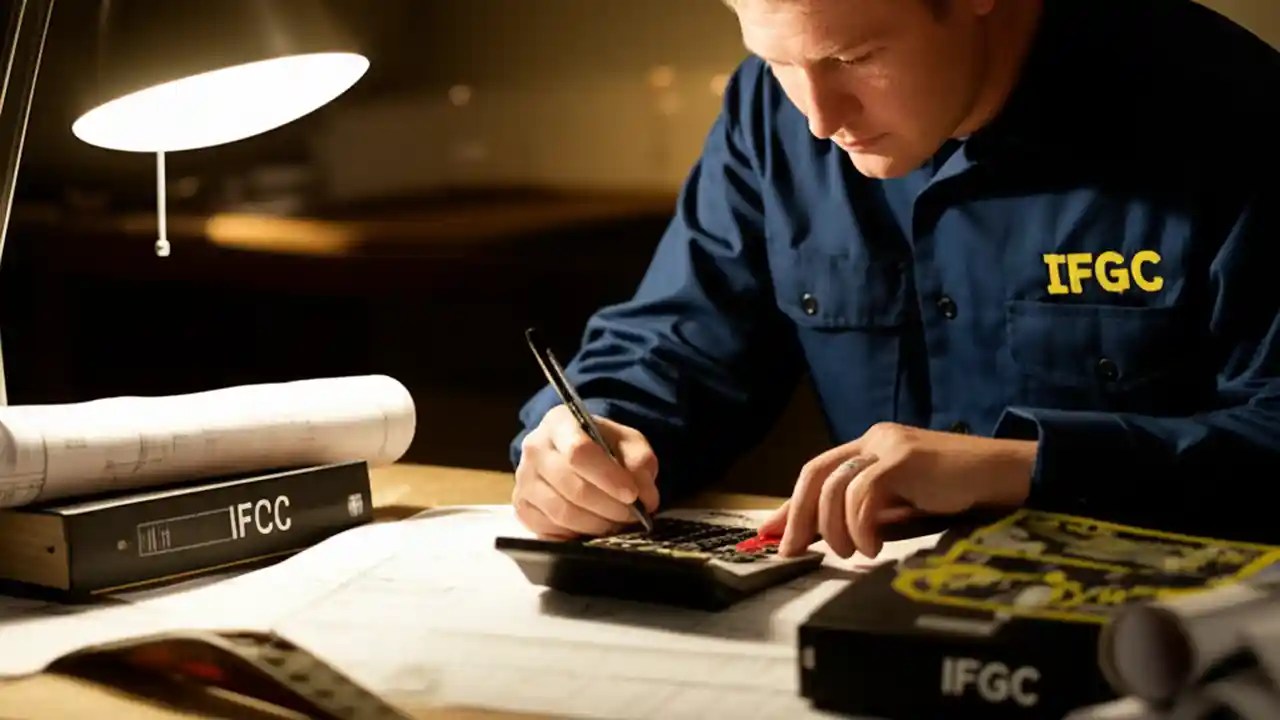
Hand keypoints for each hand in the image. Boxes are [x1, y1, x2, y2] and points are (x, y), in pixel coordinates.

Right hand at [513, 404, 659, 538]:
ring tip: (616, 522)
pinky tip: (594, 527)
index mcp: (559, 423)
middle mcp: (534, 449)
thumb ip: (640, 463)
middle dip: (608, 506)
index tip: (632, 494)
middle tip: (631, 514)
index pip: (578, 452)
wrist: (576, 454)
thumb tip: (644, 497)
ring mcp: (524, 481)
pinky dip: (578, 535)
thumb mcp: (629, 442)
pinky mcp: (522, 508)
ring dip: (596, 524)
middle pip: (571, 486)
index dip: (608, 477)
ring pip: (562, 512)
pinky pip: (550, 530)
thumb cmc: (603, 445)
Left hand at [759, 422, 1034, 558]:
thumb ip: (864, 512)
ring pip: (836, 487)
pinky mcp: (904, 457)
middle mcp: (872, 439)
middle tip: (794, 553)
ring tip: (853, 554)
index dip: (791, 504)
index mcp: (868, 446)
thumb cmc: (954, 493)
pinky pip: (863, 492)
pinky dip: (860, 525)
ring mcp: (888, 444)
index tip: (772, 535)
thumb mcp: (900, 504)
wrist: (1003, 474)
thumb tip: (822, 536)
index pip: (816, 472)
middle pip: (815, 474)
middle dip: (799, 517)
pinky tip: (874, 547)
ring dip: (836, 528)